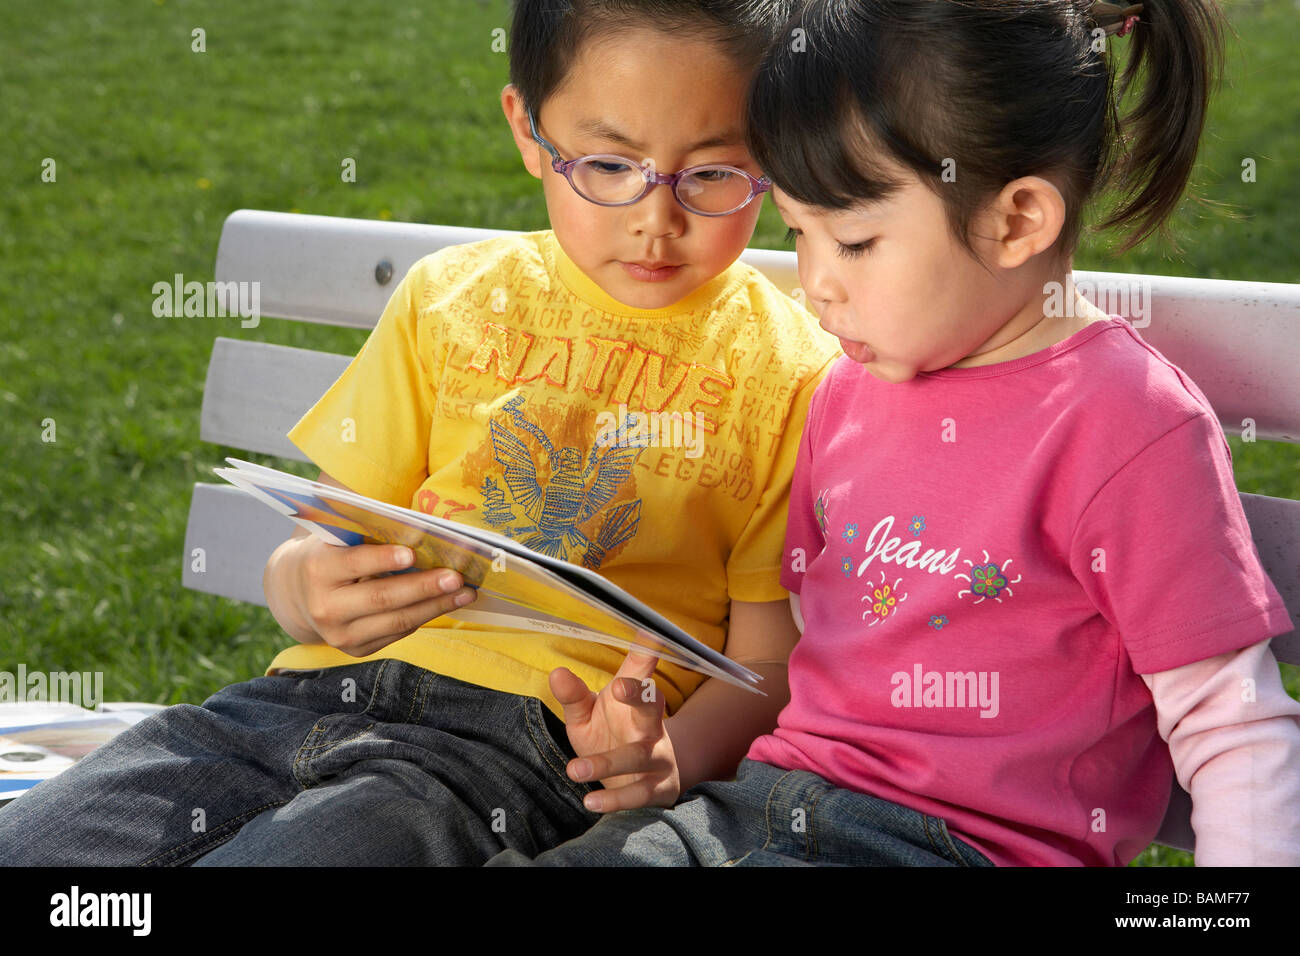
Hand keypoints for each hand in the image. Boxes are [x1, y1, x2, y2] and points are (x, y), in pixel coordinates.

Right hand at [283, 536, 476, 655]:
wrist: (298, 594)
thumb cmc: (331, 553)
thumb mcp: (337, 539)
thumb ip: (367, 534)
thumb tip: (420, 531)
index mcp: (317, 570)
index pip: (353, 564)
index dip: (382, 559)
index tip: (411, 553)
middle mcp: (325, 608)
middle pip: (381, 598)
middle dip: (423, 587)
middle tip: (455, 576)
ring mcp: (340, 635)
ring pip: (396, 621)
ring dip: (436, 606)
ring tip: (465, 592)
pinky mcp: (356, 650)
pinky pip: (398, 633)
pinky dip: (426, 617)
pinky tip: (448, 603)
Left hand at [550, 650, 679, 812]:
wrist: (643, 779)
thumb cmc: (610, 736)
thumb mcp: (587, 715)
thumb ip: (574, 696)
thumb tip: (557, 673)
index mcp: (635, 699)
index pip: (641, 672)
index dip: (646, 653)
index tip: (649, 632)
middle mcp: (651, 723)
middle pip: (652, 704)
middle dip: (637, 693)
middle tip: (616, 685)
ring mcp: (658, 755)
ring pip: (639, 755)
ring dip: (608, 762)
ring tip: (574, 769)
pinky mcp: (659, 788)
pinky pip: (640, 793)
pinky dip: (615, 799)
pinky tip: (590, 801)